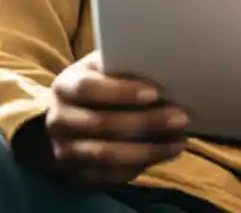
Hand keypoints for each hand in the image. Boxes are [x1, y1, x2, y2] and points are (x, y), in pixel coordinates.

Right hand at [41, 51, 189, 187]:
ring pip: (107, 155)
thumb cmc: (98, 85)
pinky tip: (164, 154)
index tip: (154, 92)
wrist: (67, 119)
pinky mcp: (77, 175)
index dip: (120, 91)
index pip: (87, 88)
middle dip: (145, 122)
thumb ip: (124, 65)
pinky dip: (141, 166)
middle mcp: (59, 121)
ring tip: (179, 141)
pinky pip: (110, 176)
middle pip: (101, 124)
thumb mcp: (103, 68)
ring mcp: (66, 151)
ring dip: (148, 150)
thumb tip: (165, 65)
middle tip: (181, 117)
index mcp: (64, 87)